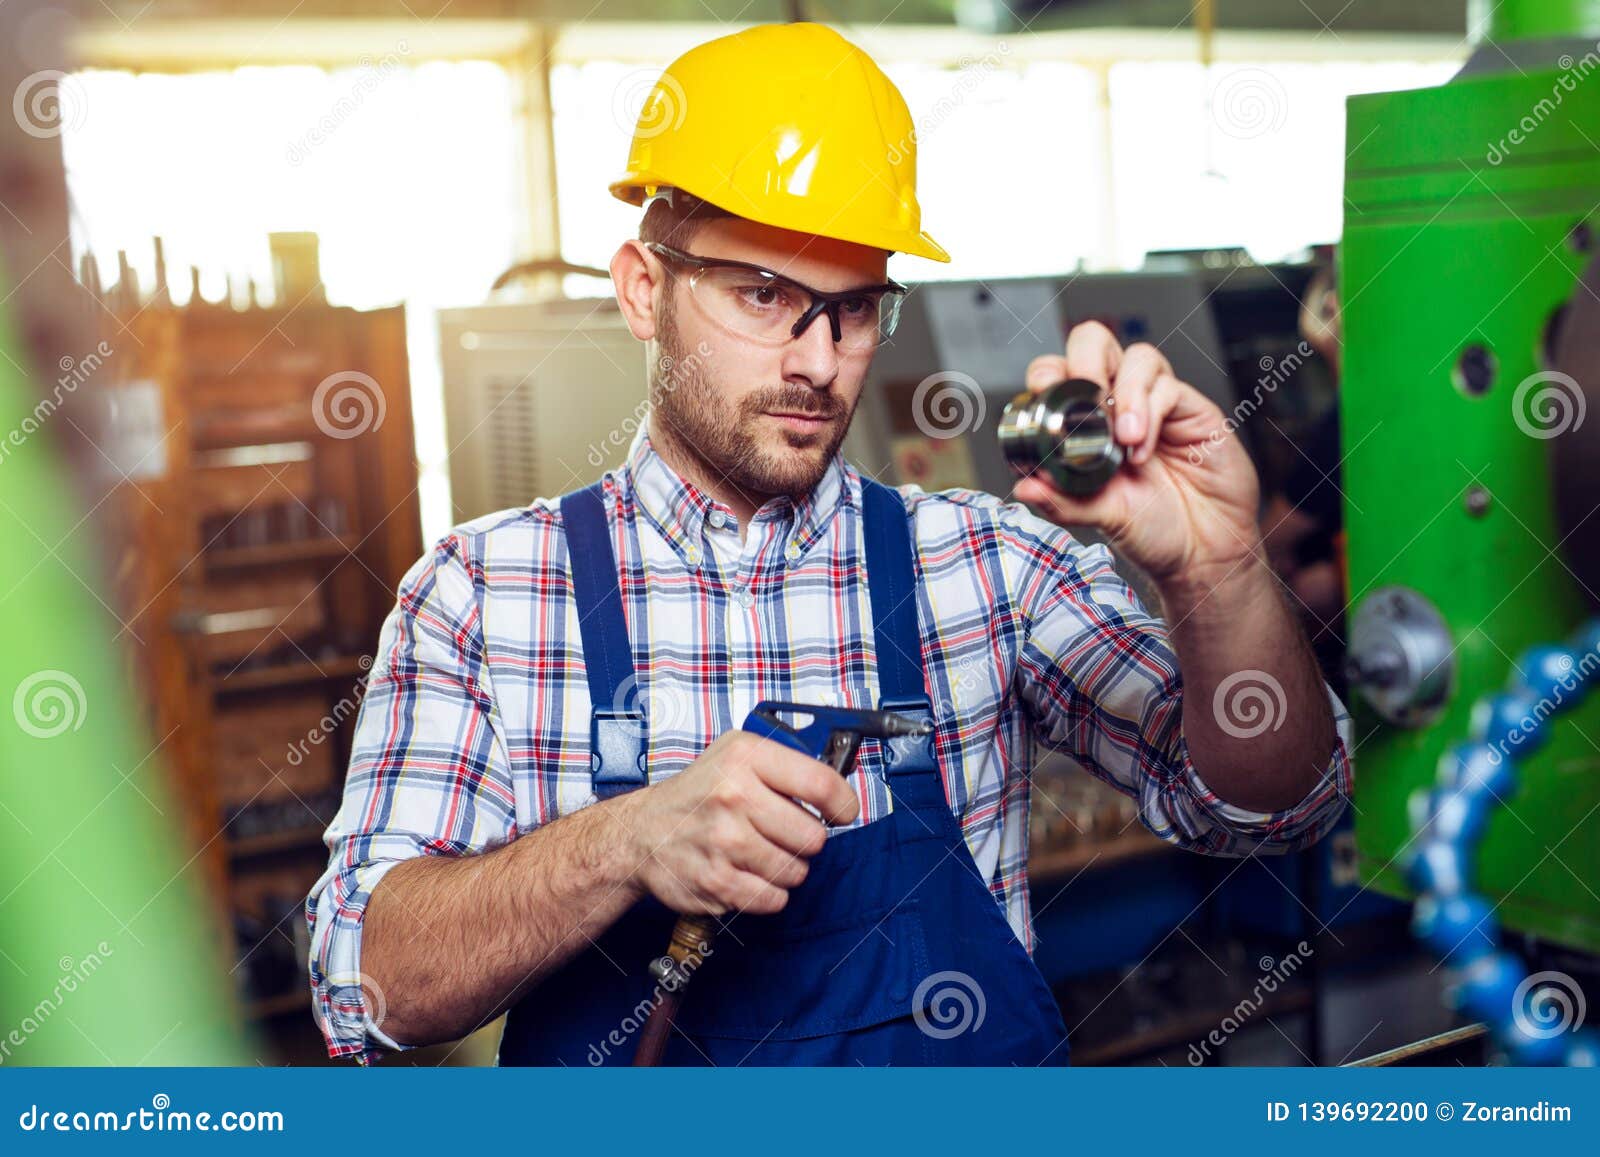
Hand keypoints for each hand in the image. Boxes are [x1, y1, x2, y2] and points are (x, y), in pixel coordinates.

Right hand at [617, 730, 859, 916]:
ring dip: (786, 867)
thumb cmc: (699, 793)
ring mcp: (724, 842)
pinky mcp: (716, 882)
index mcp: (745, 757)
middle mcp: (733, 796)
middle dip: (805, 840)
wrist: (642, 832)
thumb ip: (786, 764)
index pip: (820, 783)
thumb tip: (839, 790)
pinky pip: (773, 898)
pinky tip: (748, 874)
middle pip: (813, 836)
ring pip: (796, 871)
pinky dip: (768, 892)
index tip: (842, 812)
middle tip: (784, 834)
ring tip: (762, 853)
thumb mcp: (736, 755)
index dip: (843, 803)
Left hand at [1013, 322, 1262, 585]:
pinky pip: (1169, 388)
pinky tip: (1143, 451)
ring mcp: (1156, 402)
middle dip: (1084, 362)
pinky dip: (1151, 415)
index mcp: (1086, 421)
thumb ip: (1062, 501)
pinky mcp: (1192, 409)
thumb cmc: (1151, 527)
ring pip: (1138, 357)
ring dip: (1125, 395)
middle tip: (1086, 400)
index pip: (1059, 373)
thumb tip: (1023, 485)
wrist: (1202, 550)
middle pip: (1094, 342)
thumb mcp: (1099, 516)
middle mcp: (1119, 402)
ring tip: (1124, 440)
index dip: (1048, 377)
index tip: (1046, 404)